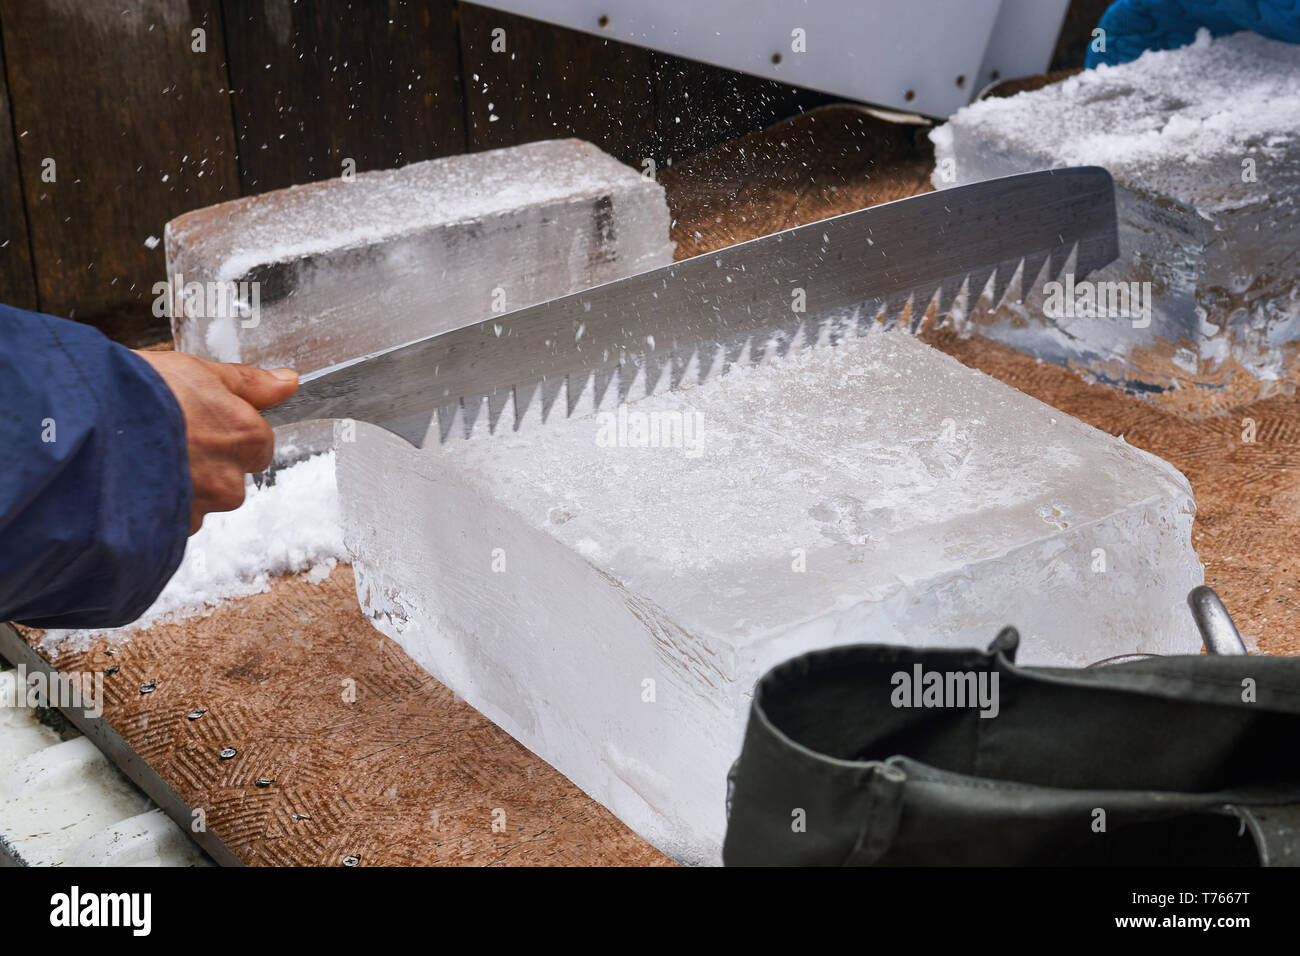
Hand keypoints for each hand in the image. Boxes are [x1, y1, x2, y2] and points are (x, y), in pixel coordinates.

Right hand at [133, 350, 298, 532]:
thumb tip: (288, 383)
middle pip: (231, 477)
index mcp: (247, 438)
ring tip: (143, 459)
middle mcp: (231, 480)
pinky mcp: (168, 530)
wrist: (78, 428)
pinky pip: (172, 519)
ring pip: (200, 501)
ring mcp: (199, 508)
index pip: (258, 444)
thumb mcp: (199, 372)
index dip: (227, 431)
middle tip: (167, 437)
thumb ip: (249, 383)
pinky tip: (132, 481)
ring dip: (179, 485)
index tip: (200, 421)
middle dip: (205, 463)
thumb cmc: (137, 394)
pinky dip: (157, 505)